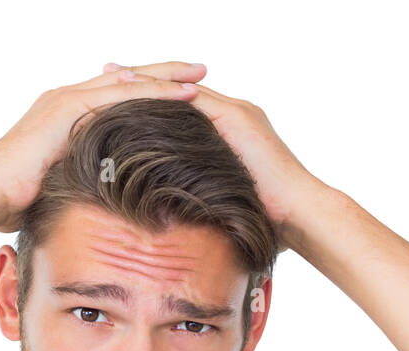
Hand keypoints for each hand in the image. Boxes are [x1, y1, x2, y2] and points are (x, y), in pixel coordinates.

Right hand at [0, 62, 206, 232]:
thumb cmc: (17, 199)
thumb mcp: (61, 185)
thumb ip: (82, 181)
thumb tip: (102, 205)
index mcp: (68, 116)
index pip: (117, 97)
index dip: (150, 93)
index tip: (181, 94)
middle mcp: (68, 99)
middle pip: (127, 80)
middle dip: (164, 75)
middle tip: (200, 71)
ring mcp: (67, 99)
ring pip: (128, 82)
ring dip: (166, 78)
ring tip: (199, 75)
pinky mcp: (69, 108)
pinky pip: (120, 96)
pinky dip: (153, 93)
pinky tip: (180, 93)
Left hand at [102, 64, 315, 251]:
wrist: (300, 215)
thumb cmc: (267, 219)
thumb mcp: (224, 202)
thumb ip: (203, 196)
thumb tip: (175, 220)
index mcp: (229, 131)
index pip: (183, 108)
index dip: (151, 99)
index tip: (116, 95)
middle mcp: (233, 113)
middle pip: (180, 90)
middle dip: (144, 81)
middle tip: (108, 71)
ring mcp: (238, 113)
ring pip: (185, 90)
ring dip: (150, 82)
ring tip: (115, 77)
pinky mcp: (239, 119)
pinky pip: (197, 101)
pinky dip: (168, 96)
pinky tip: (139, 93)